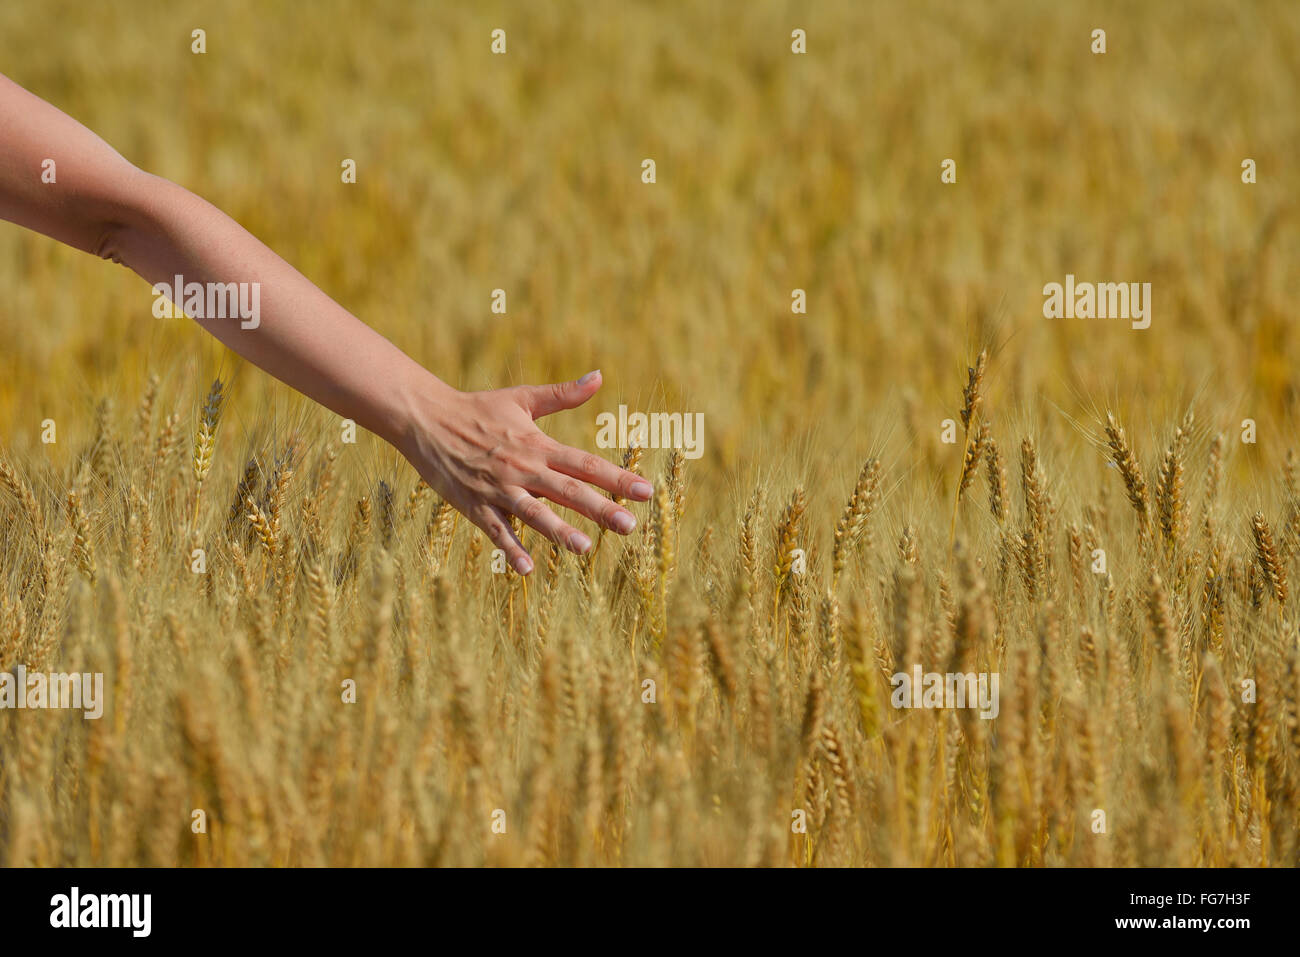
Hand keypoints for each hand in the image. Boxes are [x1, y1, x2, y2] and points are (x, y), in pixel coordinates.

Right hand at [398, 370, 651, 573]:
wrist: (426, 419)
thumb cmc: (478, 408)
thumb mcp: (522, 398)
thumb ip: (563, 394)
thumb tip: (598, 376)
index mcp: (538, 445)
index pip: (585, 464)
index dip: (617, 478)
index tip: (645, 491)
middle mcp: (523, 469)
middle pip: (568, 491)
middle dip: (600, 508)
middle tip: (630, 526)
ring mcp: (499, 489)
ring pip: (534, 513)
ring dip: (559, 531)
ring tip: (585, 548)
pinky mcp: (475, 505)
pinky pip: (496, 531)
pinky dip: (510, 549)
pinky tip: (526, 569)